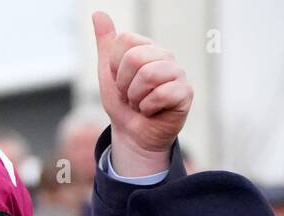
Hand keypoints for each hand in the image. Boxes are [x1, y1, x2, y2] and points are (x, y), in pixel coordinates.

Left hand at [93, 10, 192, 175]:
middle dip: (124, 85)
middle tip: (130, 96)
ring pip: (148, 75)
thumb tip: (98, 13)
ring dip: (136, 98)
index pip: (123, 42)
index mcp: (146, 48)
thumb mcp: (107, 74)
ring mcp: (177, 73)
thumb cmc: (123, 104)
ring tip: (141, 103)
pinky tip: (152, 111)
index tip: (120, 82)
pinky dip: (148, 108)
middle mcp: (165, 56)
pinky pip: (160, 94)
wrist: (132, 135)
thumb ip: (105, 43)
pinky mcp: (185, 93)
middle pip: (134, 58)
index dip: (114, 68)